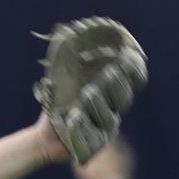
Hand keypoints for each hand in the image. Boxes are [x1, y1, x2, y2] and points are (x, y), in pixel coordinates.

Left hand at [33, 18, 147, 164]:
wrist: (44, 137)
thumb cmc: (57, 105)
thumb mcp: (61, 81)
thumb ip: (67, 60)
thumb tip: (65, 31)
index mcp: (111, 93)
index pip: (133, 81)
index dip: (134, 69)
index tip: (130, 55)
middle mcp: (113, 111)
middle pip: (123, 98)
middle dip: (117, 84)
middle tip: (110, 72)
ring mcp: (105, 130)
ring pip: (108, 117)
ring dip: (98, 104)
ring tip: (87, 93)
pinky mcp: (94, 147)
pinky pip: (92, 138)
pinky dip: (82, 127)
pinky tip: (74, 118)